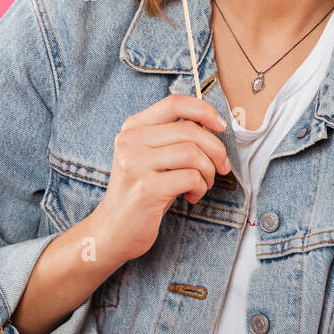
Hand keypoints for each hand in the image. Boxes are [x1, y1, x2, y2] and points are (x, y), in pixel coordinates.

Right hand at [93, 93, 230, 264]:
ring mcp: (135, 164)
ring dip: (209, 171)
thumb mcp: (153, 156)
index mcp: (133, 127)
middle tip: (221, 167)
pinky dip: (200, 187)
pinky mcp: (145, 189)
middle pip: (190, 130)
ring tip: (203, 184)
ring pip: (193, 153)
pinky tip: (191, 196)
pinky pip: (191, 177)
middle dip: (216, 149)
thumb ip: (175, 137)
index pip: (174, 103)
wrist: (113, 230)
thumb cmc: (142, 191)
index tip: (221, 126)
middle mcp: (130, 141)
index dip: (204, 110)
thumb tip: (213, 124)